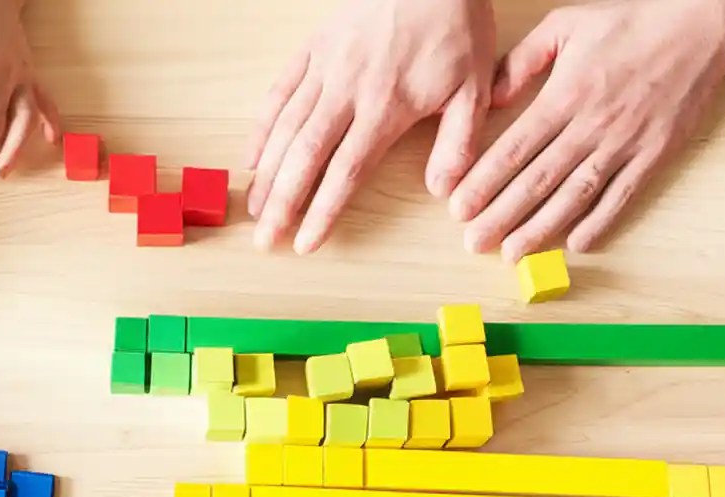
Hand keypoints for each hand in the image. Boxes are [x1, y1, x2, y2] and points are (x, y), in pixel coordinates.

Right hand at [245, 0, 495, 253]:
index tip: (304, 243)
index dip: (322, 210)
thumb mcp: (473, 85)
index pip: (346, 171)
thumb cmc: (454, 25)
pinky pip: (278, 93)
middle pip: (304, 157)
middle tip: (263, 239)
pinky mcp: (310, 49)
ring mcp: (324, 70)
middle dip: (281, 203)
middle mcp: (347, 91)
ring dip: (266, 173)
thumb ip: (458, 141)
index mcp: (387, 106)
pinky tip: (250, 159)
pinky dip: (261, 128)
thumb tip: (443, 191)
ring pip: (285, 129)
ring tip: (254, 209)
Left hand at [451, 0, 724, 260]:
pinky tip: (576, 244)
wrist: (700, 28)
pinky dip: (600, 222)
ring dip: (541, 228)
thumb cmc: (629, 25)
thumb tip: (491, 98)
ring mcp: (624, 144)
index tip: (458, 208)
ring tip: (512, 253)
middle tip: (473, 242)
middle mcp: (591, 126)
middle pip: (538, 181)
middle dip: (501, 216)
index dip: (484, 182)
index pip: (515, 149)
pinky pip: (622, 195)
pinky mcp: (653, 155)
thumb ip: (521, 61)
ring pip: (575, 195)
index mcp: (565, 97)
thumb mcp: (565, 25)